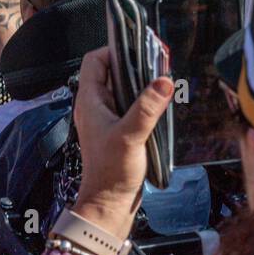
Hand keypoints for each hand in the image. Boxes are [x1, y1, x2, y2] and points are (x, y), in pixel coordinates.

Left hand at [71, 47, 173, 237]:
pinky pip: (131, 106)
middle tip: (158, 63)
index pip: (95, 61)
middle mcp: (96, 106)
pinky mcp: (120, 130)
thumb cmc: (111, 172)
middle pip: (112, 72)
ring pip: (124, 89)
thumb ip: (147, 107)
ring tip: (163, 80)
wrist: (109, 204)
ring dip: (141, 83)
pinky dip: (144, 100)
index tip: (138, 50)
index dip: (114, 50)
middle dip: (134, 65)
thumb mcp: (130, 136)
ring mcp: (107, 118)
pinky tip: (160, 104)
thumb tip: (164, 80)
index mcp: (89, 101)